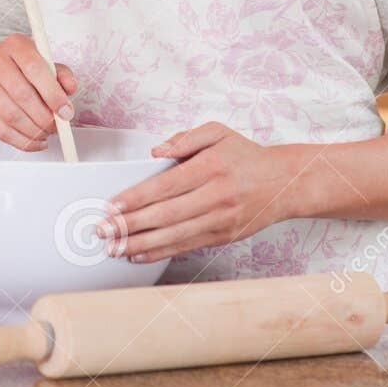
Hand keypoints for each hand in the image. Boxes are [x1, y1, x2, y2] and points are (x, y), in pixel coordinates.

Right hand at [0, 35, 76, 150]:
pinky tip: (33, 141)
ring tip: (45, 135)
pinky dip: (20, 141)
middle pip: (21, 94)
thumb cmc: (25, 71)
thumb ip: (61, 75)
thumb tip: (69, 88)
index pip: (34, 68)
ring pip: (10, 115)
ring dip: (33, 131)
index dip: (52, 94)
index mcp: (15, 44)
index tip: (66, 112)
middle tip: (56, 128)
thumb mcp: (46, 66)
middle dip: (43, 117)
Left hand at [97, 120, 295, 261]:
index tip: (113, 205)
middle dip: (131, 225)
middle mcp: (216, 196)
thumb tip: (156, 152)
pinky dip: (160, 252)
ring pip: (174, 235)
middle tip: (103, 230)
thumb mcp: (218, 132)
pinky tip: (139, 254)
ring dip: (141, 244)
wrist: (284, 183)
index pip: (166, 185)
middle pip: (166, 214)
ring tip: (114, 247)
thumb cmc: (245, 156)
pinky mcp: (223, 237)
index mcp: (210, 167)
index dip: (137, 198)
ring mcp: (220, 220)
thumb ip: (186, 137)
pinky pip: (186, 246)